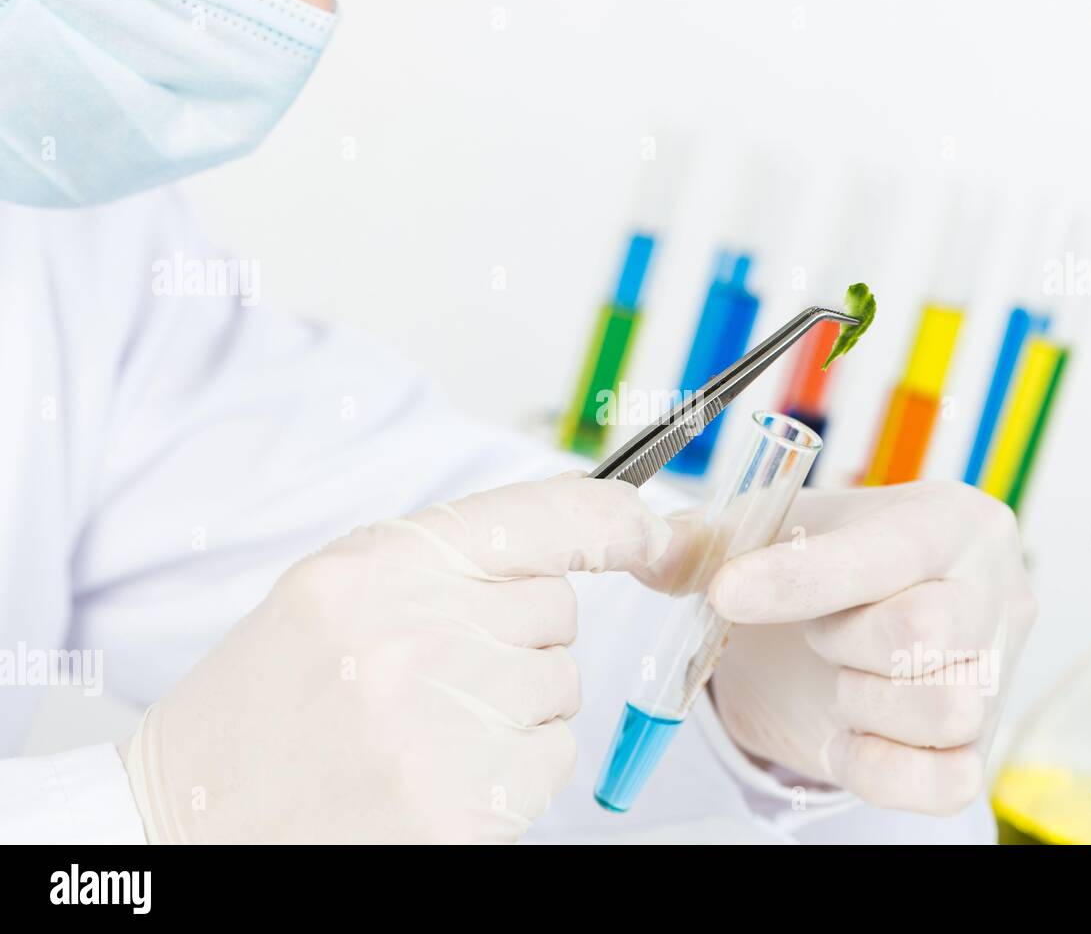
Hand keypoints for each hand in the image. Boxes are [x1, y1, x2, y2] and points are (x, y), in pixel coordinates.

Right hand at [120, 474, 669, 842]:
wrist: (190, 819)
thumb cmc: (261, 704)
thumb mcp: (330, 593)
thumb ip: (441, 558)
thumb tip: (569, 537)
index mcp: (380, 568)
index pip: (544, 517)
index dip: (618, 520)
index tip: (654, 535)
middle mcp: (419, 639)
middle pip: (558, 611)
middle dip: (516, 634)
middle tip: (433, 670)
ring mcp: (445, 730)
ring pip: (561, 685)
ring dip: (514, 702)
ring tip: (424, 727)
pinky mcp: (466, 811)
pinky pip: (553, 756)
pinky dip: (515, 765)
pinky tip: (440, 772)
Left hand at [647, 481, 1035, 815]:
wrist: (858, 618)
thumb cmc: (821, 565)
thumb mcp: (765, 531)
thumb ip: (701, 538)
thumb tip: (641, 545)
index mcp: (947, 519)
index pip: (882, 552)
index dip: (797, 578)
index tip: (726, 591)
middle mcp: (993, 591)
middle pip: (925, 633)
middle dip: (843, 638)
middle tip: (818, 631)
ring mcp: (996, 675)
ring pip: (947, 707)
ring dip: (865, 698)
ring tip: (840, 674)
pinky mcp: (978, 748)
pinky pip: (946, 782)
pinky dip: (881, 767)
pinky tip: (847, 731)